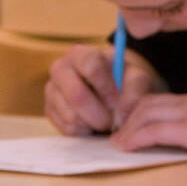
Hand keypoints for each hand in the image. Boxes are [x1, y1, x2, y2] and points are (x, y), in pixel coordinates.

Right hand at [45, 44, 164, 135]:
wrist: (111, 90)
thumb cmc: (123, 80)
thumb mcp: (136, 80)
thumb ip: (134, 92)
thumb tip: (121, 116)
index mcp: (81, 54)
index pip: (91, 67)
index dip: (107, 88)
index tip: (118, 102)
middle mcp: (60, 68)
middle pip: (77, 95)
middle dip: (99, 114)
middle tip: (113, 121)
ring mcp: (52, 91)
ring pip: (72, 116)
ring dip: (94, 124)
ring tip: (106, 120)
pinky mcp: (50, 111)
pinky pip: (67, 129)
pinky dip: (85, 131)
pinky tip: (94, 123)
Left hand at [109, 82, 186, 155]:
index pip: (170, 100)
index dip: (148, 112)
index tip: (137, 124)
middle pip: (150, 102)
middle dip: (129, 116)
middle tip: (116, 132)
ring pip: (145, 113)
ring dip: (125, 127)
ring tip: (115, 142)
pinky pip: (152, 130)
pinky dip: (132, 137)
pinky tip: (122, 147)